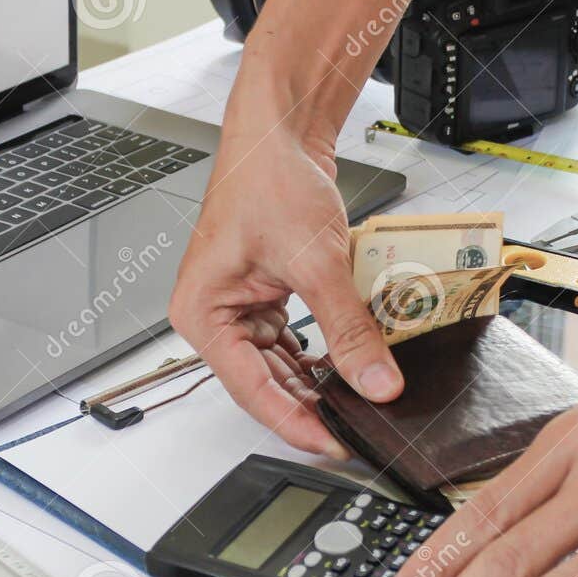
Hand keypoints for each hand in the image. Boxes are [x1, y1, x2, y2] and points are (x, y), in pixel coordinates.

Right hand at [168, 127, 402, 457]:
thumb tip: (375, 382)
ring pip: (283, 368)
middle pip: (265, 385)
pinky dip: (322, 358)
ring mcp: (241, 309)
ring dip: (319, 384)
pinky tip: (349, 369)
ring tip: (359, 402)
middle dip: (312, 406)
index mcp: (202, 314)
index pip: (250, 391)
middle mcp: (215, 317)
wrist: (280, 132)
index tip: (333, 444)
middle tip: (356, 429)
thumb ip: (348, 329)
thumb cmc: (267, 179)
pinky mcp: (267, 299)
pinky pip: (295, 343)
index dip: (294, 423)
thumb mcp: (316, 263)